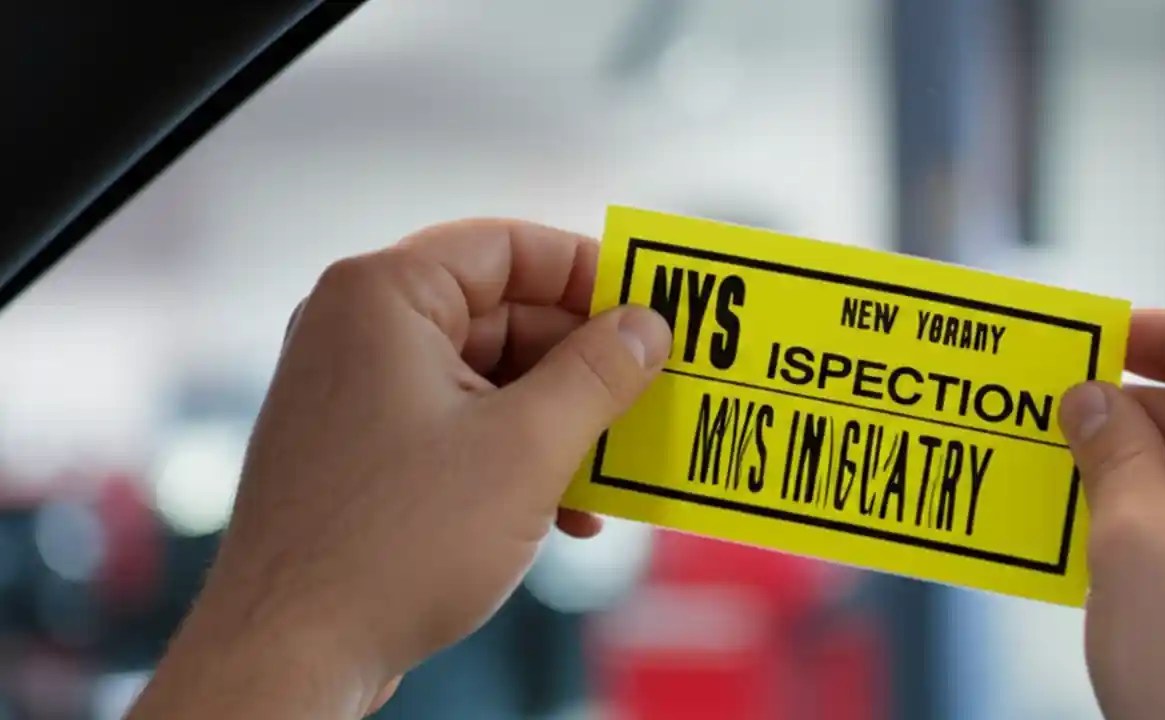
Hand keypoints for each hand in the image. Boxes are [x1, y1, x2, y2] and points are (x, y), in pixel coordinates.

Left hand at [128, 220, 671, 718]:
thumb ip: (598, 374)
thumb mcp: (526, 448)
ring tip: (614, 471)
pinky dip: (514, 456)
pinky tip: (566, 512)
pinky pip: (457, 426)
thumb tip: (647, 328)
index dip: (588, 273)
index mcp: (384, 296)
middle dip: (582, 365)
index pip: (508, 246)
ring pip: (486, 378)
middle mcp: (359, 329)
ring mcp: (355, 393)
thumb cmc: (394, 544)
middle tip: (648, 395)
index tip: (649, 309)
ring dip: (557, 421)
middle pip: (502, 314)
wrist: (290, 654)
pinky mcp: (361, 451)